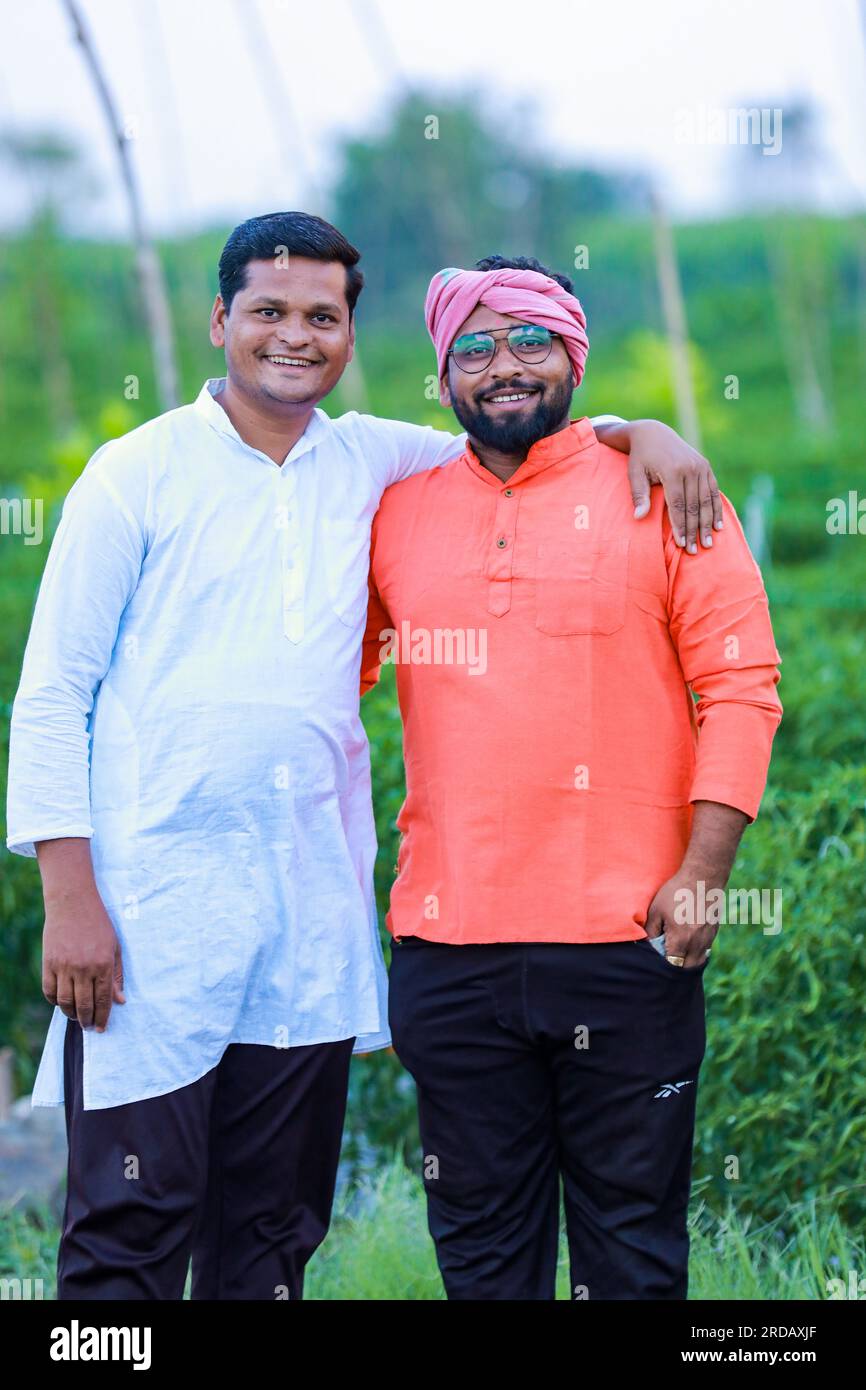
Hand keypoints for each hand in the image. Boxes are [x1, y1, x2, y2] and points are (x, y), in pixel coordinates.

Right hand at [42, 886, 125, 1031]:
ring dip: (71, 1014)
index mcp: (103, 964)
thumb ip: (116, 975)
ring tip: (76, 1017)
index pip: (103, 1000)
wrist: (73, 903)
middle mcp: (83, 968)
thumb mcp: (114, 947)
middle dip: (87, 1020)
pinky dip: (54, 1001)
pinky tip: (61, 1003)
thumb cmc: (98, 924)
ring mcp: (64, 966)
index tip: (101, 1029)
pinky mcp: (49, 963)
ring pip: (65, 1002)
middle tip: (89, 1027)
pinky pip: (49, 991)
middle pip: (84, 1005)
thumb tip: (120, 1001)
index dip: (103, 1017)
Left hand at [626, 420, 721, 552]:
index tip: (682, 545)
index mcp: (672, 470)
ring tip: (707, 543)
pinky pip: (713, 491)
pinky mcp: (706, 466)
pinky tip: (718, 526)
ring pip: (706, 500)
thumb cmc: (640, 458)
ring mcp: (701, 466)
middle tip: (694, 550)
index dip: (680, 526)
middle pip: (694, 506)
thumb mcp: (635, 474)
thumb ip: (639, 495)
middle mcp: (690, 468)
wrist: (653, 433)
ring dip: (708, 523)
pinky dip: (716, 509)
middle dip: (695, 530)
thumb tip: (638, 517)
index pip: (678, 505)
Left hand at [644, 867, 720, 968]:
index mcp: (681, 939)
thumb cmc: (676, 893)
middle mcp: (697, 943)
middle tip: (666, 958)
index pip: (672, 965)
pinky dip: (696, 952)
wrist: (702, 878)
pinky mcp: (714, 932)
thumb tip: (648, 946)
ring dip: (688, 961)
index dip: (663, 965)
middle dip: (676, 967)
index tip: (657, 959)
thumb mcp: (656, 910)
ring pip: (698, 961)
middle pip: (687, 968)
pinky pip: (704, 950)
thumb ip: (651, 931)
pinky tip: (687, 941)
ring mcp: (708, 939)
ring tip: (677, 951)